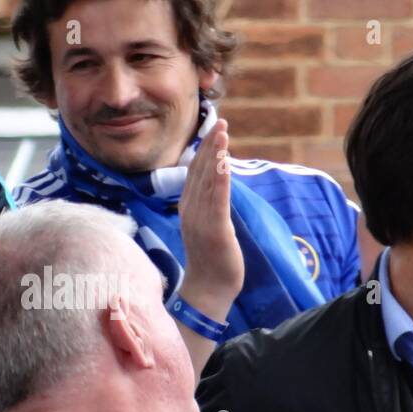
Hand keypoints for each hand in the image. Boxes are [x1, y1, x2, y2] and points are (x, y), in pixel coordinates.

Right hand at [177, 119, 242, 320]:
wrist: (208, 290)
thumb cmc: (211, 259)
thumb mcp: (207, 225)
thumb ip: (209, 204)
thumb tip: (216, 186)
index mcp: (188, 207)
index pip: (196, 173)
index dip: (205, 150)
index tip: (215, 130)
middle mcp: (191, 210)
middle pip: (200, 171)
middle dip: (211, 146)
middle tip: (221, 122)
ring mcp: (201, 219)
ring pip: (208, 180)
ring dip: (215, 155)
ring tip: (222, 133)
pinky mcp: (215, 229)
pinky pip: (218, 199)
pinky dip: (220, 178)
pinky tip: (224, 161)